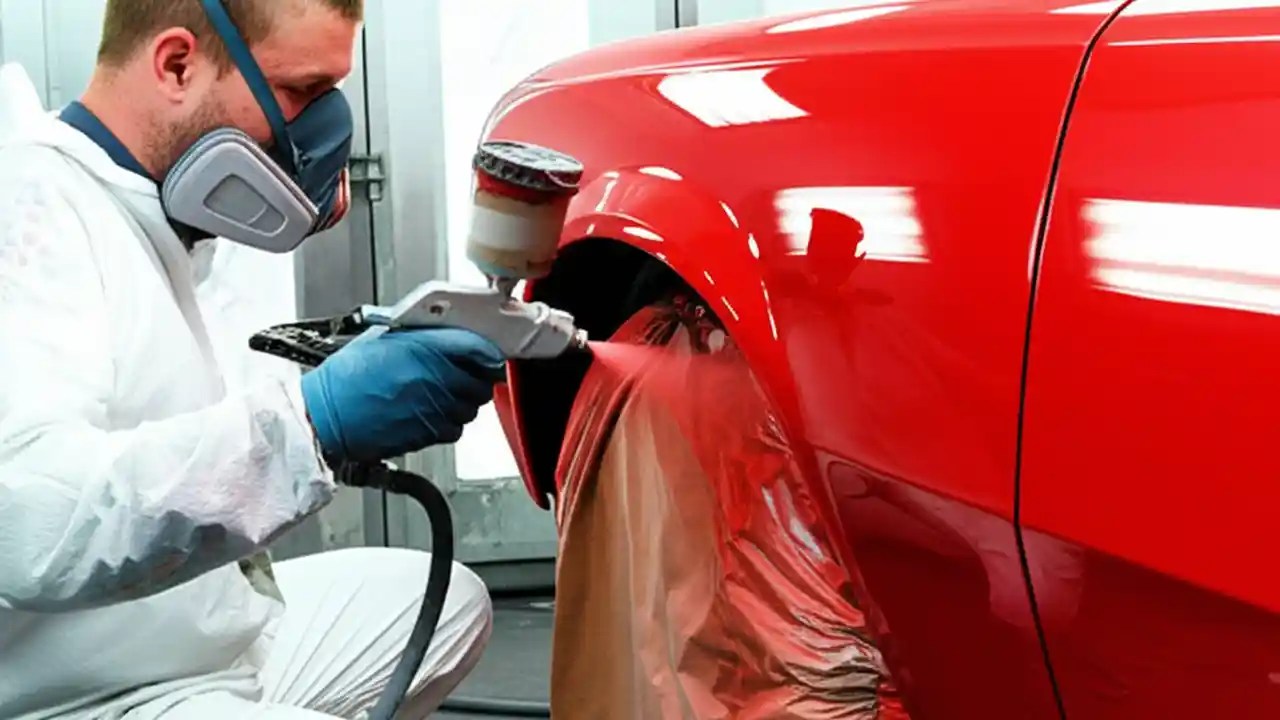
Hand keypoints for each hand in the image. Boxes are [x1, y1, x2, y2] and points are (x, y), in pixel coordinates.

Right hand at [300, 328, 505, 464]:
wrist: (325, 418)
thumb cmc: (344, 381)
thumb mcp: (379, 340)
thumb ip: (416, 337)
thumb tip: (441, 337)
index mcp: (422, 349)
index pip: (476, 348)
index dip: (487, 352)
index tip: (488, 354)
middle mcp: (433, 379)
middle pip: (480, 381)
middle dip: (478, 378)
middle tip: (468, 376)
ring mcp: (432, 409)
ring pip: (471, 408)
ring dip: (465, 402)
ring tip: (447, 396)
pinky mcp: (427, 434)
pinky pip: (455, 429)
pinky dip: (451, 423)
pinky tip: (435, 415)